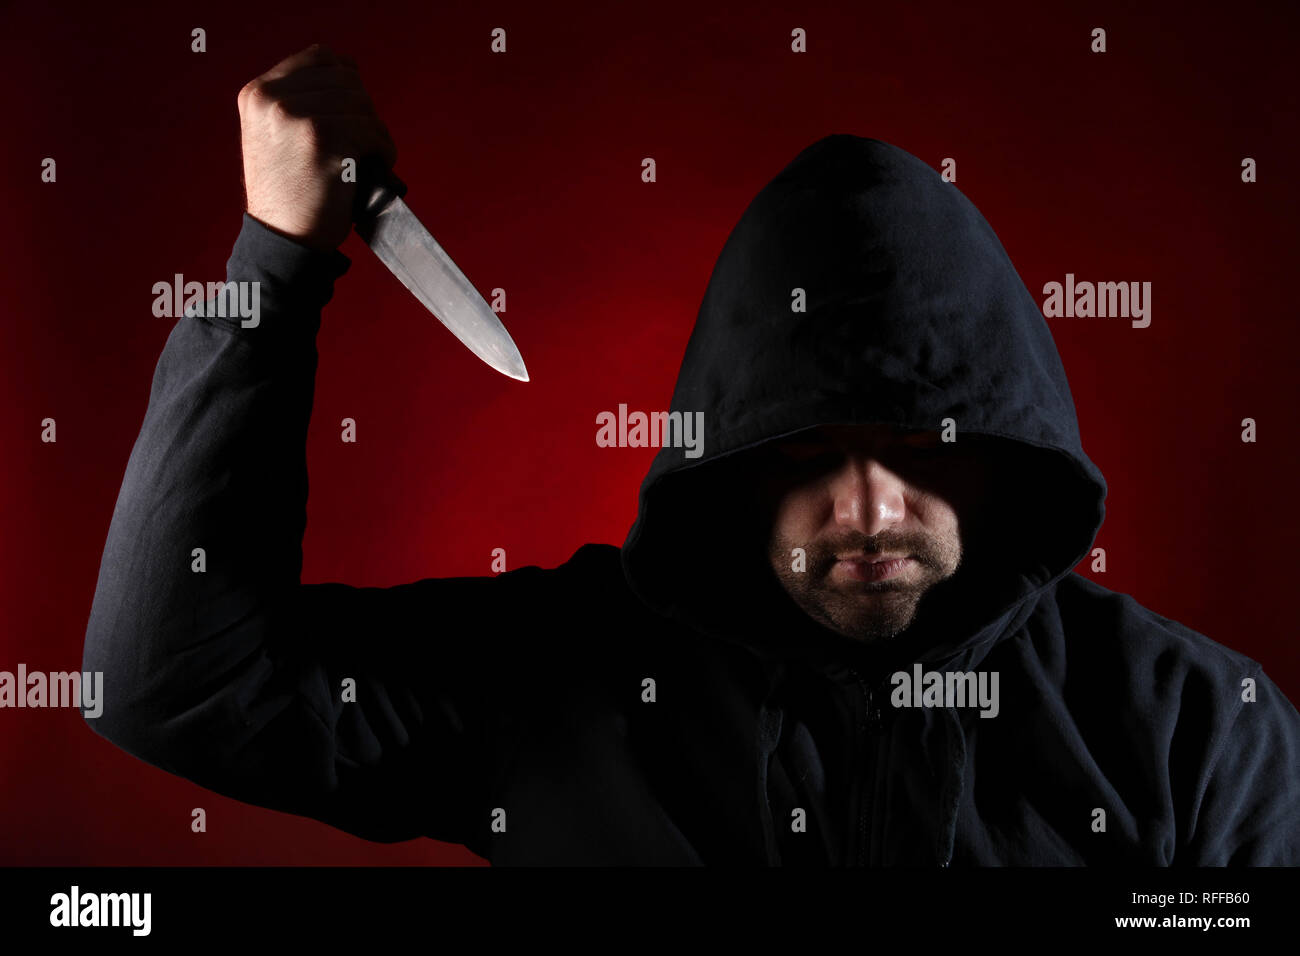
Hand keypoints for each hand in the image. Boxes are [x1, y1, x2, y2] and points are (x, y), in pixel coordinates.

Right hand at [237, 43, 396, 251]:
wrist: (283, 239)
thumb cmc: (289, 196)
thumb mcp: (274, 136)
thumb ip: (298, 103)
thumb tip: (349, 74)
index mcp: (258, 93)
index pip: (319, 56)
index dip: (348, 79)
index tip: (356, 108)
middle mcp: (272, 99)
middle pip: (346, 79)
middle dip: (364, 110)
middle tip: (365, 142)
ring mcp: (297, 117)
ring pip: (362, 104)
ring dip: (376, 132)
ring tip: (370, 157)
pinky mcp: (324, 139)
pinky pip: (372, 131)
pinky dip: (384, 150)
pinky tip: (375, 167)